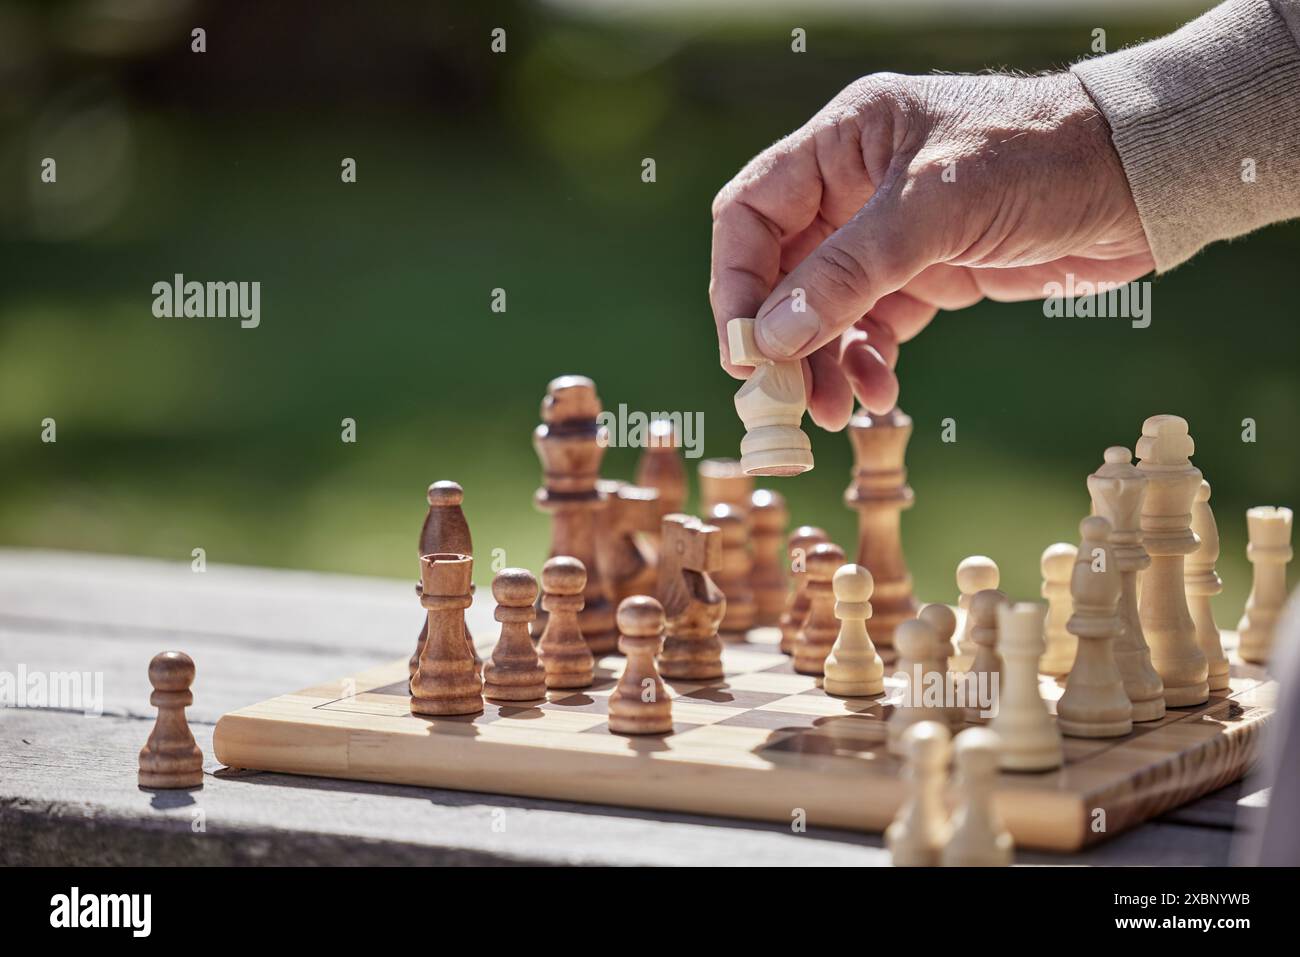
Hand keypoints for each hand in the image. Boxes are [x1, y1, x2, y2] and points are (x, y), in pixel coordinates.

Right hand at [709, 71, 1152, 427]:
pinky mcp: (929, 277)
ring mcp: (891, 237)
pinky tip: (879, 395)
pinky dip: (868, 367)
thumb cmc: (1040, 159)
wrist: (1142, 181)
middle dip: (781, 339)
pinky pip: (873, 331)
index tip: (743, 349)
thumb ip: (849, 272)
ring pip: (825, 312)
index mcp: (844, 143)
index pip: (752, 213)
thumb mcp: (934, 209)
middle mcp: (855, 188)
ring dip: (822, 365)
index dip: (735, 281)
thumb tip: (770, 338)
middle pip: (782, 272)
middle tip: (782, 401)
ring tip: (833, 413)